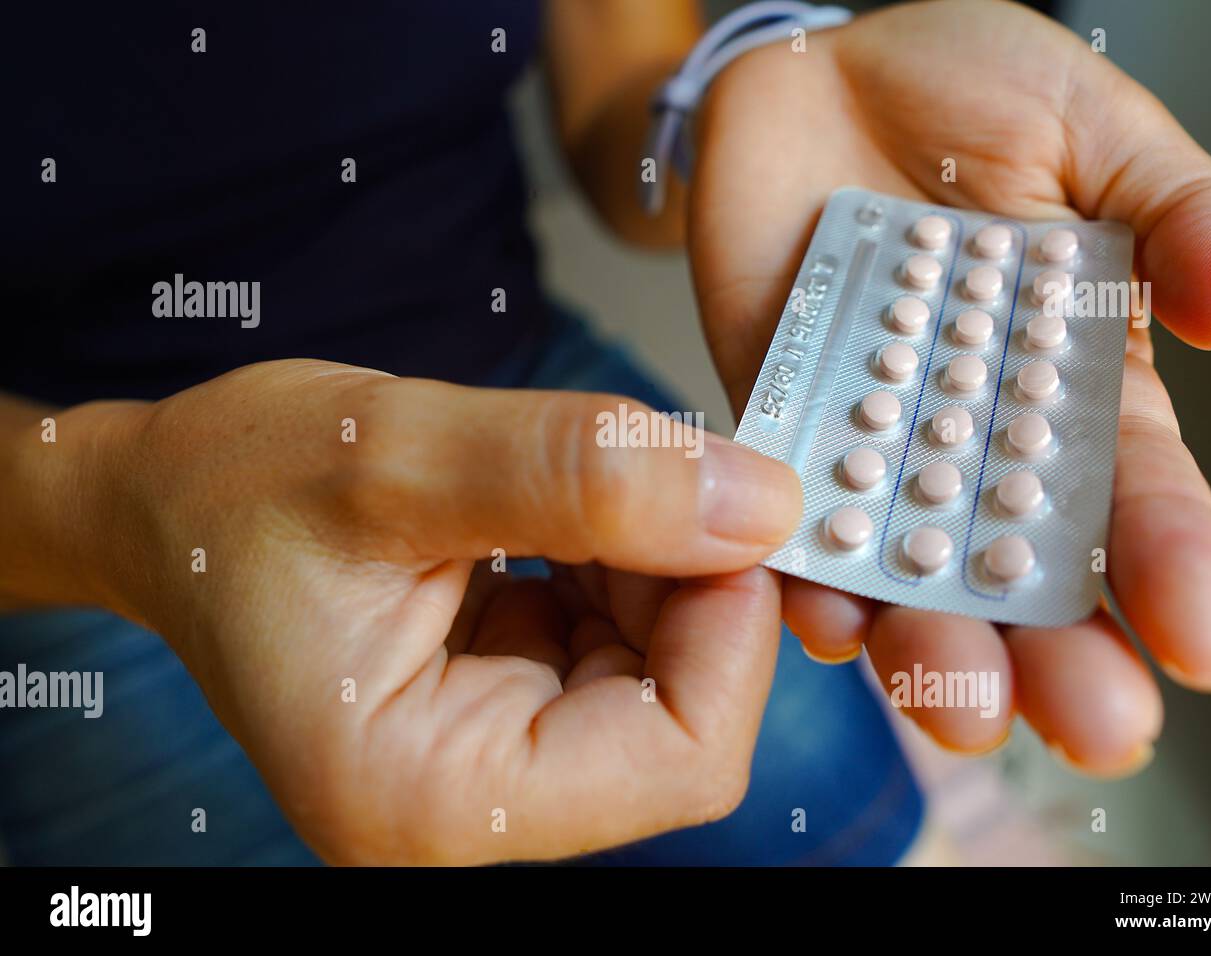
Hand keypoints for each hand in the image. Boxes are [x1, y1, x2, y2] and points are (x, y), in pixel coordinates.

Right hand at [44, 360, 799, 862]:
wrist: (170, 502)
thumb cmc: (233, 492)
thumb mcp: (400, 454)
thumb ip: (580, 476)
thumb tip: (754, 505)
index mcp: (429, 795)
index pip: (683, 760)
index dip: (731, 628)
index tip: (719, 503)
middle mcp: (469, 809)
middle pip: (685, 721)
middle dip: (689, 586)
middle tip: (639, 473)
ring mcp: (492, 765)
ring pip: (667, 679)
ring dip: (655, 568)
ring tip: (562, 488)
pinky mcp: (507, 712)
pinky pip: (626, 652)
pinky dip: (624, 569)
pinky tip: (558, 517)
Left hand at [687, 0, 1210, 773]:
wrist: (816, 74)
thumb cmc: (965, 90)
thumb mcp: (1095, 126)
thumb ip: (1173, 208)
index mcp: (1079, 383)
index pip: (1137, 495)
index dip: (1175, 565)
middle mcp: (981, 439)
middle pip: (1028, 572)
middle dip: (1063, 652)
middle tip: (1097, 724)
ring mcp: (880, 444)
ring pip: (911, 574)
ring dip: (936, 645)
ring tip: (961, 704)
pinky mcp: (785, 430)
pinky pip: (792, 524)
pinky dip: (806, 575)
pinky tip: (828, 618)